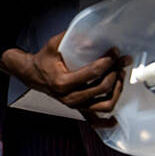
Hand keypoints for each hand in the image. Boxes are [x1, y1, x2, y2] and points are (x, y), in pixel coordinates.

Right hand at [2, 32, 126, 126]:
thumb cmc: (44, 61)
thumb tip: (93, 36)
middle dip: (115, 72)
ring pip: (105, 105)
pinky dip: (107, 119)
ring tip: (120, 76)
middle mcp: (70, 97)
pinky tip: (115, 116)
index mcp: (62, 82)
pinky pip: (96, 120)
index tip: (115, 52)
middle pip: (102, 88)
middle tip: (121, 61)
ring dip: (117, 90)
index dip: (108, 61)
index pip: (92, 73)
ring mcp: (75, 106)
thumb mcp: (54, 45)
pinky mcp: (79, 109)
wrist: (34, 75)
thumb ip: (71, 38)